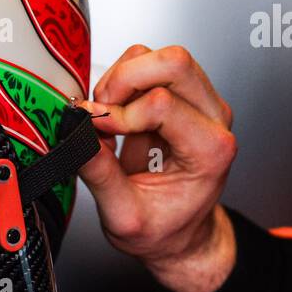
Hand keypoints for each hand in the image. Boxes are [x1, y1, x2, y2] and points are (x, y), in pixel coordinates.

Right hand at [76, 45, 237, 291]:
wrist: (180, 234)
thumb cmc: (164, 229)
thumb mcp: (124, 217)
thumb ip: (100, 176)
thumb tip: (77, 136)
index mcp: (210, 151)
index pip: (161, 103)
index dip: (118, 115)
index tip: (98, 136)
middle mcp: (213, 120)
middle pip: (174, 63)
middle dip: (124, 80)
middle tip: (102, 111)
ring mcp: (201, 104)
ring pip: (159, 57)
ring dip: (122, 80)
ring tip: (108, 117)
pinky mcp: (182, 96)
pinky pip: (149, 65)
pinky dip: (122, 81)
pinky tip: (115, 112)